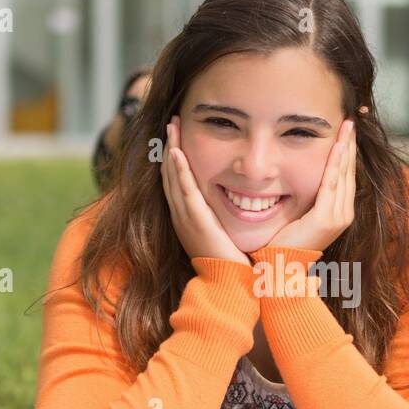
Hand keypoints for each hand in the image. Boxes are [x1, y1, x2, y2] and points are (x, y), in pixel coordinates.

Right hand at [160, 116, 250, 265]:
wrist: (230, 285)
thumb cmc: (234, 262)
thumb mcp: (225, 232)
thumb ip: (224, 216)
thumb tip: (239, 199)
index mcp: (188, 217)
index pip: (177, 181)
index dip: (175, 158)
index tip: (178, 136)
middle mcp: (181, 216)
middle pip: (169, 175)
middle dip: (169, 147)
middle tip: (171, 123)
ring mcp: (185, 219)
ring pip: (172, 178)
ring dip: (171, 151)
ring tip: (172, 128)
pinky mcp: (195, 222)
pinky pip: (184, 191)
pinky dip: (179, 171)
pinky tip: (177, 152)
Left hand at [264, 119, 356, 251]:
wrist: (280, 267)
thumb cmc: (285, 242)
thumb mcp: (301, 214)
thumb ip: (308, 198)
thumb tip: (303, 177)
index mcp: (340, 213)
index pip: (346, 176)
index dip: (348, 153)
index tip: (347, 132)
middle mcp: (344, 215)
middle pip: (349, 172)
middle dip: (350, 145)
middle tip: (350, 122)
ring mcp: (337, 218)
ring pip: (343, 175)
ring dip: (345, 149)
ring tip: (347, 128)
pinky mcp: (326, 219)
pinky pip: (332, 185)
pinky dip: (335, 164)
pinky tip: (337, 147)